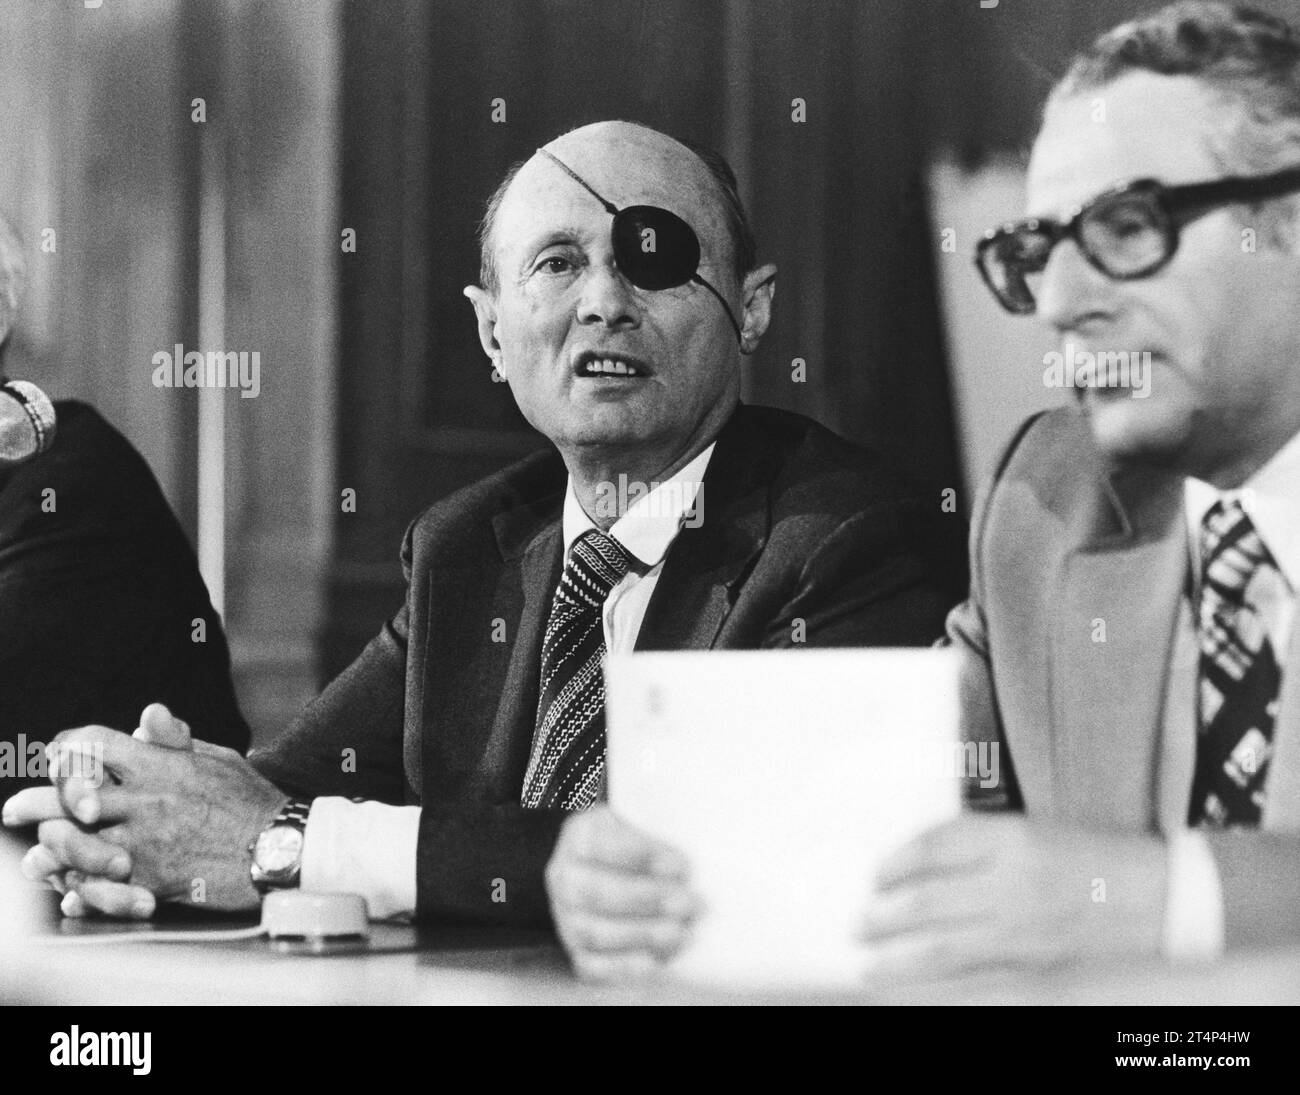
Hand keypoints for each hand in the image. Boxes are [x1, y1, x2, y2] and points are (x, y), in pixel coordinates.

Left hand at [4, 705, 286, 914]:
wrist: (280, 849)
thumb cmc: (251, 801)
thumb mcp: (218, 758)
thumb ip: (175, 739)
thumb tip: (148, 712)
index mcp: (160, 766)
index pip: (93, 744)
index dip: (68, 750)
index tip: (58, 759)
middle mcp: (145, 801)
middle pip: (69, 796)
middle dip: (37, 802)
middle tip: (18, 809)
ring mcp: (144, 842)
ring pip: (74, 844)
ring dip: (49, 846)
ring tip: (37, 851)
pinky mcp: (149, 880)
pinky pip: (97, 885)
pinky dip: (76, 886)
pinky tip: (67, 885)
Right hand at [545, 804, 701, 980]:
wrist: (620, 871)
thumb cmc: (641, 845)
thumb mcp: (644, 822)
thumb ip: (662, 831)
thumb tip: (702, 851)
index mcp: (579, 836)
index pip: (599, 843)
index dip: (638, 855)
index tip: (682, 865)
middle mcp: (565, 876)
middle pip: (596, 892)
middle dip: (647, 899)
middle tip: (690, 902)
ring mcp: (567, 917)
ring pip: (593, 931)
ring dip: (642, 933)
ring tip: (682, 932)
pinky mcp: (577, 951)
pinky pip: (592, 965)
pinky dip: (622, 967)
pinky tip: (654, 963)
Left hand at [861, 814, 1166, 978]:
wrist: (1163, 900)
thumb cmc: (1094, 860)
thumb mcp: (1033, 831)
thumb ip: (978, 846)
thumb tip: (915, 867)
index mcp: (1013, 839)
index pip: (933, 845)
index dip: (895, 862)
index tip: (876, 875)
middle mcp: (1014, 884)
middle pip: (926, 901)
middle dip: (884, 916)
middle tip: (861, 924)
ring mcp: (1025, 933)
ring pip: (941, 950)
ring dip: (897, 959)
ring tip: (871, 965)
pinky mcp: (1039, 972)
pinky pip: (975, 985)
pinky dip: (938, 991)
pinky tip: (912, 993)